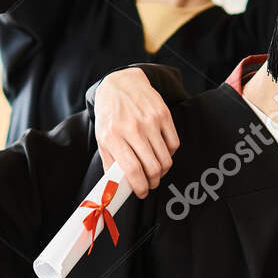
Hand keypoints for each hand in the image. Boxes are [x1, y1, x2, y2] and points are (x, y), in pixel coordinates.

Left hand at [93, 68, 179, 197]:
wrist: (121, 85)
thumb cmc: (110, 115)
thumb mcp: (102, 138)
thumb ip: (110, 162)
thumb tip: (119, 186)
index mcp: (114, 136)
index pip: (133, 170)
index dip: (141, 187)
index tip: (142, 193)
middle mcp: (133, 129)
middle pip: (153, 167)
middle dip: (154, 182)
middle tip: (151, 183)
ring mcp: (150, 121)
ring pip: (165, 159)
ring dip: (163, 171)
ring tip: (157, 170)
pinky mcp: (164, 115)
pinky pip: (174, 144)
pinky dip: (169, 154)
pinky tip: (161, 153)